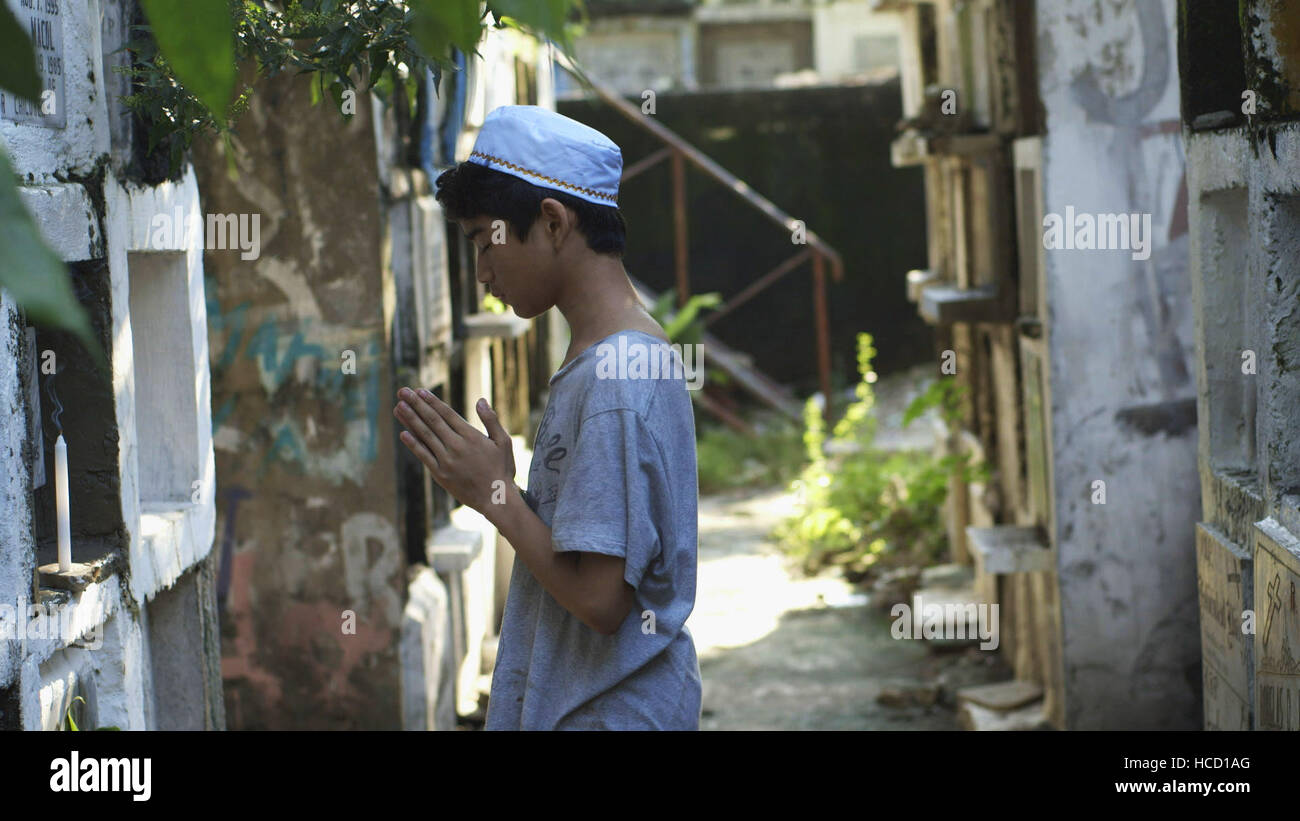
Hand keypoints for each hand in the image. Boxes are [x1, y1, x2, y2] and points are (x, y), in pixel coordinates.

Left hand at [393, 387, 514, 515]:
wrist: (496, 498)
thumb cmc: (502, 469)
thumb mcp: (504, 441)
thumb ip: (491, 420)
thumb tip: (480, 401)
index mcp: (471, 436)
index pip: (447, 414)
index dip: (432, 402)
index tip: (419, 391)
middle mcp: (456, 446)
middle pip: (432, 421)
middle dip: (416, 405)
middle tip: (402, 391)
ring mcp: (446, 460)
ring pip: (425, 435)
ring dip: (410, 420)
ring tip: (398, 406)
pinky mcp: (440, 474)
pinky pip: (424, 456)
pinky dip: (413, 444)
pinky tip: (403, 433)